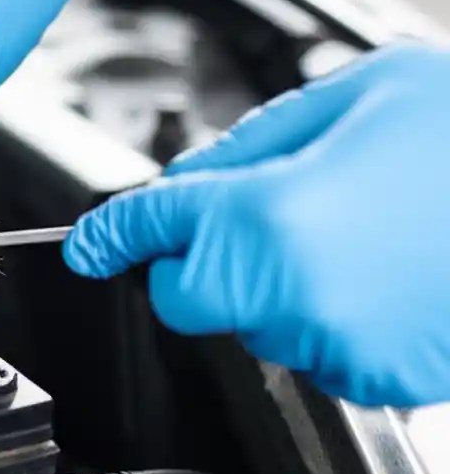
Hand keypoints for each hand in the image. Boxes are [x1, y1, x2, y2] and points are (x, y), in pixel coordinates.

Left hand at [63, 43, 449, 407]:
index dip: (112, 234)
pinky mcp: (383, 379)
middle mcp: (290, 294)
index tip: (90, 244)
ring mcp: (338, 347)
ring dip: (272, 286)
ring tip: (350, 233)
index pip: (147, 231)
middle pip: (186, 297)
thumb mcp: (351, 94)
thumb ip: (247, 144)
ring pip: (253, 326)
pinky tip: (380, 272)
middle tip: (264, 213)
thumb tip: (184, 181)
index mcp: (265, 217)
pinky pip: (316, 351)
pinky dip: (327, 318)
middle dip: (201, 260)